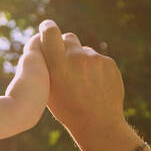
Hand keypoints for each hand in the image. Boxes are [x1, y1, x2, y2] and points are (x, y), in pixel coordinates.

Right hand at [37, 19, 126, 136]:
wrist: (99, 124)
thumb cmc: (68, 110)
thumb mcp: (48, 91)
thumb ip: (45, 67)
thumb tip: (40, 46)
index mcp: (57, 66)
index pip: (50, 33)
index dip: (47, 27)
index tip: (46, 26)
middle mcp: (76, 58)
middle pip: (68, 37)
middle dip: (65, 45)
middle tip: (66, 59)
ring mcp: (95, 59)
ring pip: (84, 51)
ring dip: (81, 60)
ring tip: (83, 82)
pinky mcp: (109, 63)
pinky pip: (98, 59)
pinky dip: (95, 69)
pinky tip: (95, 85)